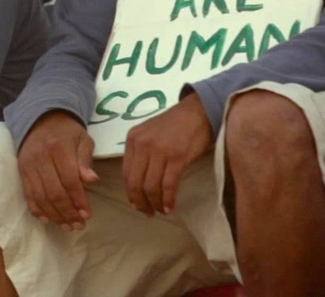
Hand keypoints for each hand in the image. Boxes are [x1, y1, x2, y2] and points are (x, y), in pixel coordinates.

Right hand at [16, 111, 98, 230]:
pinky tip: (47, 219)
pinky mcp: (21, 171)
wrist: (41, 119)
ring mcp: (28, 166)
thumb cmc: (67, 132)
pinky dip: (36, 209)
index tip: (87, 215)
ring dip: (54, 215)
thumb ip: (86, 159)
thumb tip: (92, 180)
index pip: (69, 179)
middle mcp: (41, 158)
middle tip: (78, 225)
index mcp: (59, 148)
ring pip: (40, 197)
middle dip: (67, 212)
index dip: (78, 200)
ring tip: (67, 226)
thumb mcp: (83, 139)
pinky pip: (27, 194)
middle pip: (54, 192)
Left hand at [121, 93, 212, 215]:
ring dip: (155, 203)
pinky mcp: (177, 157)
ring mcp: (159, 151)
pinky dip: (168, 199)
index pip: (126, 173)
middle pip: (135, 183)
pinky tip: (170, 207)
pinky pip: (168, 185)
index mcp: (133, 139)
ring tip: (160, 211)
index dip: (130, 192)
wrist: (198, 111)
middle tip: (147, 213)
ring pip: (151, 186)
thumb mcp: (150, 133)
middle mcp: (142, 145)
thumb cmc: (176, 124)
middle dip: (140, 202)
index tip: (136, 203)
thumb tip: (139, 180)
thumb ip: (142, 152)